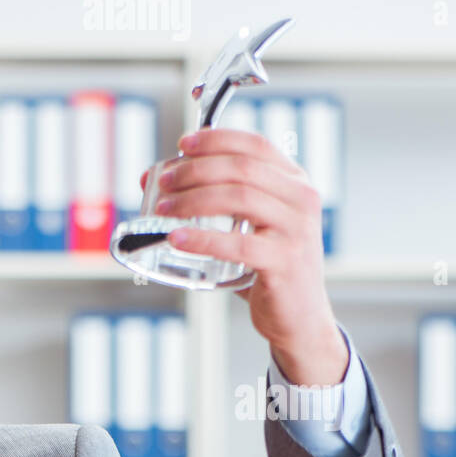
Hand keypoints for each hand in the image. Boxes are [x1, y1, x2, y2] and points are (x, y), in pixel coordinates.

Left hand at [143, 128, 345, 382]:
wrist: (299, 317)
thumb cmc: (266, 269)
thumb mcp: (247, 228)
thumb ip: (213, 204)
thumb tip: (155, 181)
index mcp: (294, 182)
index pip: (255, 145)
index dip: (216, 139)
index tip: (183, 144)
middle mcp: (300, 199)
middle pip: (242, 168)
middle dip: (195, 170)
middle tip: (163, 183)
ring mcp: (295, 229)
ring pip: (239, 198)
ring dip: (193, 199)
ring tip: (163, 209)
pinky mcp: (284, 261)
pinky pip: (238, 244)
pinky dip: (203, 239)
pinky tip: (177, 239)